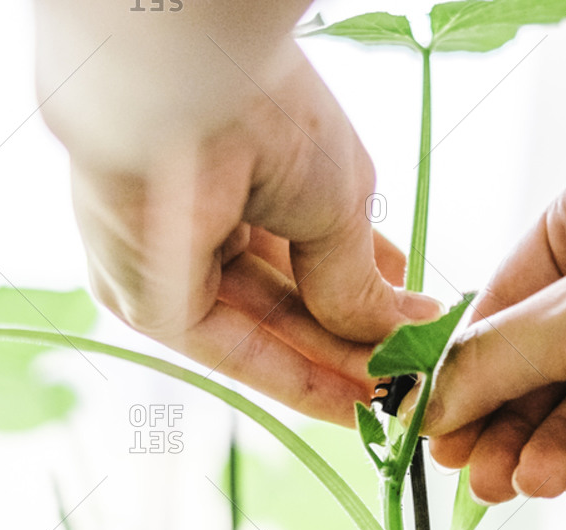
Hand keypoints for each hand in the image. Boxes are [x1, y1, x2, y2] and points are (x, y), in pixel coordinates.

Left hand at [46, 34, 439, 424]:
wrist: (187, 89)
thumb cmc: (262, 113)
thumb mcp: (337, 202)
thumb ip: (358, 281)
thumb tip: (397, 337)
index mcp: (241, 169)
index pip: (307, 242)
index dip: (364, 288)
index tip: (414, 324)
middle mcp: (198, 215)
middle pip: (288, 296)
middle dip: (354, 339)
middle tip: (415, 372)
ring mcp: (169, 262)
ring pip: (266, 329)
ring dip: (335, 367)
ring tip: (400, 394)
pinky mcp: (150, 302)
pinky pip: (234, 352)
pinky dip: (297, 380)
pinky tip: (353, 403)